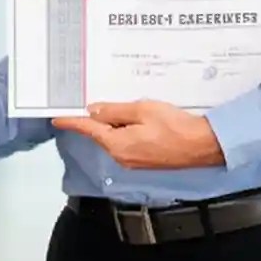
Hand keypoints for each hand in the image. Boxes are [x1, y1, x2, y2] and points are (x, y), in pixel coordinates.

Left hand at [52, 101, 225, 169]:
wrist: (203, 145)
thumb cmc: (174, 126)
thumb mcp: (141, 110)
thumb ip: (115, 111)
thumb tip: (94, 111)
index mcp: (117, 144)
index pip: (89, 130)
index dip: (73, 122)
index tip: (57, 119)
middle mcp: (122, 156)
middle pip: (102, 134)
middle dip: (100, 118)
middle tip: (98, 99)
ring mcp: (134, 161)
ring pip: (115, 138)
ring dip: (116, 123)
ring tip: (126, 106)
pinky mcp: (145, 160)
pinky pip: (127, 143)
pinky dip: (127, 130)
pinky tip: (137, 119)